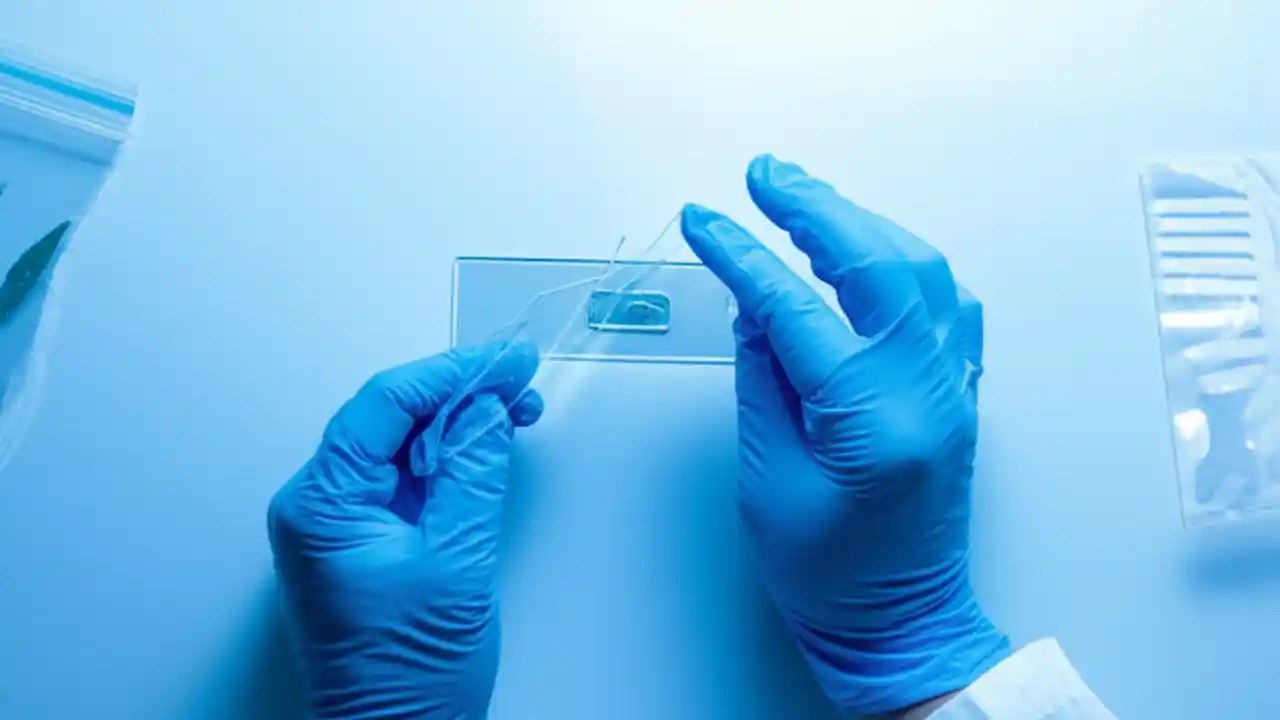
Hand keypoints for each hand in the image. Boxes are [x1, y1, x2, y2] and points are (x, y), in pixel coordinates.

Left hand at [268, 342, 542, 719]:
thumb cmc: (404, 678)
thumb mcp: (455, 562)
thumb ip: (473, 474)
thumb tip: (486, 409)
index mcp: (321, 506)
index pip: (383, 404)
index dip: (450, 372)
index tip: (501, 360)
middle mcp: (318, 508)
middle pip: (389, 418)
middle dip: (459, 394)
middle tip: (517, 380)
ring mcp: (339, 525)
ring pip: (400, 445)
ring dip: (458, 424)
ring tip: (514, 412)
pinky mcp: (364, 541)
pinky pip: (404, 479)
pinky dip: (448, 460)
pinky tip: (485, 447)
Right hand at [681, 155, 1009, 714]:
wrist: (901, 626)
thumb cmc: (831, 580)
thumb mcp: (769, 481)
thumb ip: (761, 382)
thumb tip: (753, 308)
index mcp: (871, 420)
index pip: (795, 308)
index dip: (742, 257)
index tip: (706, 223)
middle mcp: (926, 392)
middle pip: (876, 265)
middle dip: (815, 207)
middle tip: (766, 175)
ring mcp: (953, 390)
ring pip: (922, 272)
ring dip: (863, 225)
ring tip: (807, 200)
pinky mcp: (959, 395)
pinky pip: (948, 306)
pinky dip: (909, 265)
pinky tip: (877, 252)